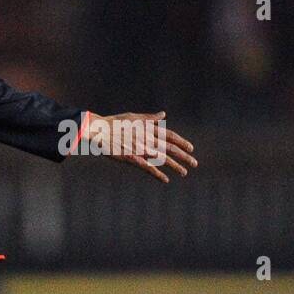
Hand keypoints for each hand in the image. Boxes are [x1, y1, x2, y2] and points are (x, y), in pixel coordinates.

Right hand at [83, 111, 197, 183]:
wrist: (99, 130)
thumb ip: (150, 118)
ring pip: (163, 159)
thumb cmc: (113, 122)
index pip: (171, 135)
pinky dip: (158, 174)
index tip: (191, 148)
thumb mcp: (133, 117)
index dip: (182, 142)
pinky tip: (166, 180)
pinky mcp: (133, 158)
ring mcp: (141, 149)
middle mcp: (149, 138)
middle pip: (171, 148)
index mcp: (149, 128)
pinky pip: (149, 168)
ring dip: (175, 166)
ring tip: (185, 173)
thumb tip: (163, 114)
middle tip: (195, 163)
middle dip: (184, 156)